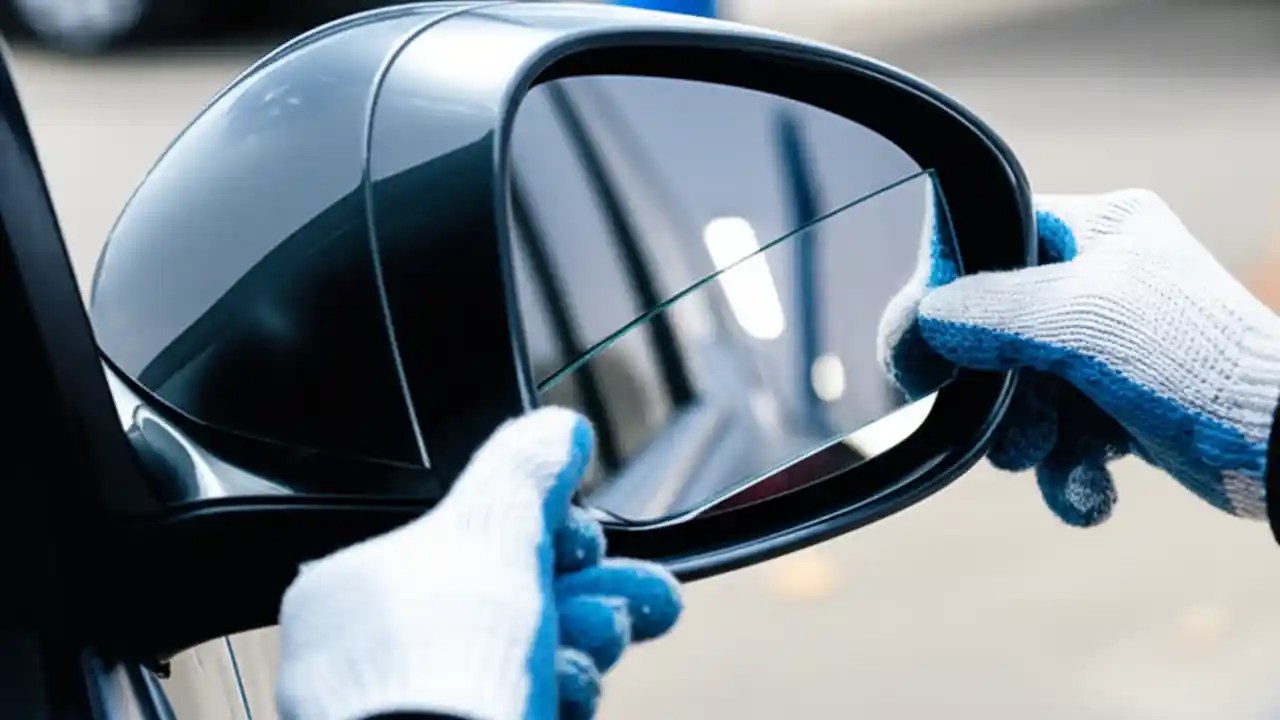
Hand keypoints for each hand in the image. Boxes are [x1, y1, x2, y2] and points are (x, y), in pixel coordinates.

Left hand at [275, 408, 681, 719]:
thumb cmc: (443, 668)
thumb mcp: (493, 534)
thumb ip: (526, 471)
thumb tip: (557, 429)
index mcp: (353, 588)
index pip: (466, 538)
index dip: (542, 531)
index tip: (585, 537)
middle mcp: (374, 655)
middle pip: (507, 600)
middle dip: (590, 591)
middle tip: (640, 592)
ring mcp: (414, 709)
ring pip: (522, 659)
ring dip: (584, 639)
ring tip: (606, 635)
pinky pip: (521, 705)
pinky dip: (560, 692)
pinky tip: (571, 690)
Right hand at [880, 189, 1279, 525]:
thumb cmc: (1195, 362)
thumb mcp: (1079, 319)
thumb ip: (988, 310)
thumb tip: (925, 320)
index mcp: (1097, 228)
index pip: (986, 239)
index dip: (942, 290)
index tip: (919, 349)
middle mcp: (1101, 281)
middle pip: (994, 330)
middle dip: (996, 391)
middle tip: (996, 422)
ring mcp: (1114, 346)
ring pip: (1024, 392)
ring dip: (1028, 439)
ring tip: (1051, 457)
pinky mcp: (1126, 405)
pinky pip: (1063, 436)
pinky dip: (1067, 472)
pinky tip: (1087, 493)